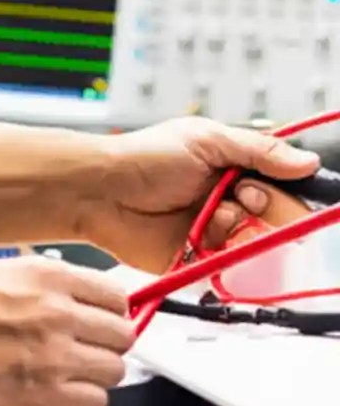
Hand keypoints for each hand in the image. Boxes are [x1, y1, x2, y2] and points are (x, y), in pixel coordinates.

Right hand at [0, 256, 133, 405]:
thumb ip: (38, 283)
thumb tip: (66, 295)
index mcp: (48, 277)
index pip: (114, 295)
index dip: (106, 312)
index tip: (98, 320)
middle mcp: (60, 313)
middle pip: (121, 334)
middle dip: (104, 342)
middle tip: (82, 348)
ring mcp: (58, 357)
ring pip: (114, 370)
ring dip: (94, 373)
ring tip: (67, 374)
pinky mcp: (47, 397)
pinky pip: (95, 402)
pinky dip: (82, 400)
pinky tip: (59, 394)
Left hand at [88, 117, 318, 272]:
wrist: (99, 190)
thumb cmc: (142, 157)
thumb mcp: (206, 140)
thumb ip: (259, 151)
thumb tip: (307, 162)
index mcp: (233, 168)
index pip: (282, 183)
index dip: (286, 187)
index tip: (277, 184)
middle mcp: (228, 200)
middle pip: (277, 216)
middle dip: (269, 207)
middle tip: (243, 196)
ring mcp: (214, 231)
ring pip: (257, 241)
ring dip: (242, 228)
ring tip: (215, 213)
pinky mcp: (198, 259)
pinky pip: (230, 265)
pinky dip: (224, 252)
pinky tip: (205, 235)